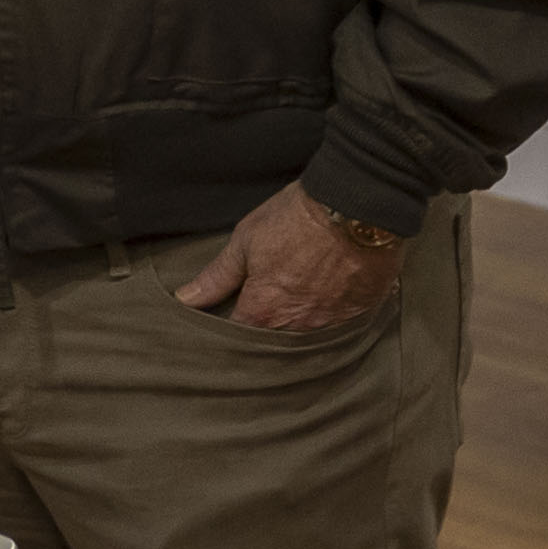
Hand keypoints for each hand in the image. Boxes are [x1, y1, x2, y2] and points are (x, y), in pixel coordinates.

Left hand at [174, 182, 408, 334]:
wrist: (357, 203)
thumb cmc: (297, 217)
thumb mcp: (247, 240)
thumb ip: (217, 277)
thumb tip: (186, 300)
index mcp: (265, 312)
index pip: (238, 338)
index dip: (230, 332)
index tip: (229, 321)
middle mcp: (298, 328)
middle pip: (275, 345)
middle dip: (267, 335)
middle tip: (268, 312)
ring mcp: (333, 324)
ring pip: (309, 339)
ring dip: (300, 328)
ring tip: (300, 305)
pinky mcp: (361, 314)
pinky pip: (342, 328)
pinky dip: (332, 318)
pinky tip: (329, 301)